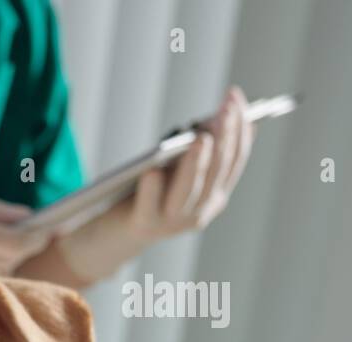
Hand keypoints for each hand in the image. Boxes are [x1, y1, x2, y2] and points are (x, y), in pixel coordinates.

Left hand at [56, 86, 255, 283]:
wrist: (111, 235)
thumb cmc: (144, 192)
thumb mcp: (172, 168)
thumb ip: (192, 149)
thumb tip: (215, 117)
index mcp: (214, 195)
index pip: (235, 160)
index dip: (239, 128)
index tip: (235, 97)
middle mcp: (200, 211)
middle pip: (218, 171)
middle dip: (224, 136)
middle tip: (225, 108)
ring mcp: (174, 222)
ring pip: (191, 189)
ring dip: (197, 162)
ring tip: (200, 138)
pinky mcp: (144, 226)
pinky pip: (150, 206)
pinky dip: (152, 190)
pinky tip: (153, 171)